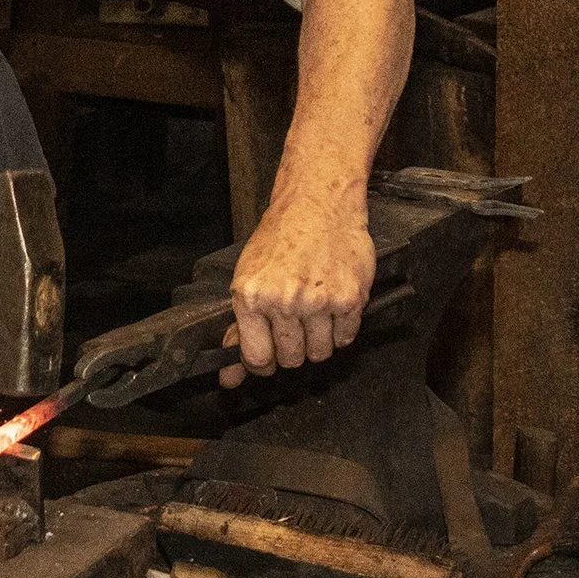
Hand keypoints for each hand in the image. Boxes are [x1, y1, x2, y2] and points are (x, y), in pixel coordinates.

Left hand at [221, 173, 375, 383]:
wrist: (318, 203)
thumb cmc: (281, 237)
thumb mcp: (249, 276)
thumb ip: (240, 326)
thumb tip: (230, 374)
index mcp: (251, 295)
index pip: (256, 358)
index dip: (262, 364)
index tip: (267, 358)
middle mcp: (283, 300)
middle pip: (291, 358)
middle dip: (292, 348)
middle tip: (293, 324)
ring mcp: (317, 302)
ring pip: (319, 353)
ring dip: (317, 340)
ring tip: (314, 311)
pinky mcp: (349, 299)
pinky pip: (345, 339)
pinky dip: (340, 330)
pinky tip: (332, 306)